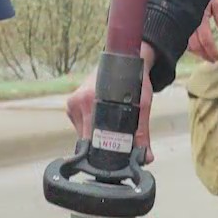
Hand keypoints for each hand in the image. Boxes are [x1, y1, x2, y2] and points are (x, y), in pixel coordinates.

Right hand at [65, 44, 157, 164]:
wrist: (123, 59)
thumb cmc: (132, 80)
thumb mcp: (141, 105)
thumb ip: (142, 132)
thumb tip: (146, 157)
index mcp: (89, 100)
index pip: (91, 137)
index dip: (103, 149)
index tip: (113, 157)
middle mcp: (78, 101)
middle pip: (86, 138)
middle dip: (101, 143)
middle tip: (116, 143)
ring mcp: (72, 103)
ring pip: (82, 134)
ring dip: (96, 136)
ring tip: (109, 128)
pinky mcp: (71, 105)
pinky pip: (80, 126)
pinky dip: (91, 128)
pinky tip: (100, 120)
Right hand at [185, 0, 217, 62]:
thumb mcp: (214, 0)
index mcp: (199, 16)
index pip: (205, 39)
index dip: (211, 51)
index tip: (217, 58)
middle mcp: (187, 21)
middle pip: (194, 45)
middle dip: (203, 54)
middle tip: (212, 60)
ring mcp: (179, 21)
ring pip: (185, 43)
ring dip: (195, 52)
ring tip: (204, 55)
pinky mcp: (175, 21)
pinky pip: (179, 37)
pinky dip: (187, 45)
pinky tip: (193, 47)